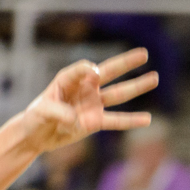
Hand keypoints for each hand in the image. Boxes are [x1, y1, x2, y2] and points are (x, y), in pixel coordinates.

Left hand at [15, 49, 157, 153]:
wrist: (35, 135)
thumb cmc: (34, 118)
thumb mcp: (40, 112)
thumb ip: (58, 112)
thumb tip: (76, 119)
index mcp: (68, 79)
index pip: (83, 69)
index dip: (89, 70)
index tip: (95, 73)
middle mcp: (84, 88)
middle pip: (109, 72)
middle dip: (126, 63)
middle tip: (144, 53)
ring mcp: (92, 104)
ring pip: (118, 94)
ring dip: (137, 87)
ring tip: (155, 78)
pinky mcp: (95, 122)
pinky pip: (115, 120)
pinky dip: (131, 120)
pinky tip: (147, 119)